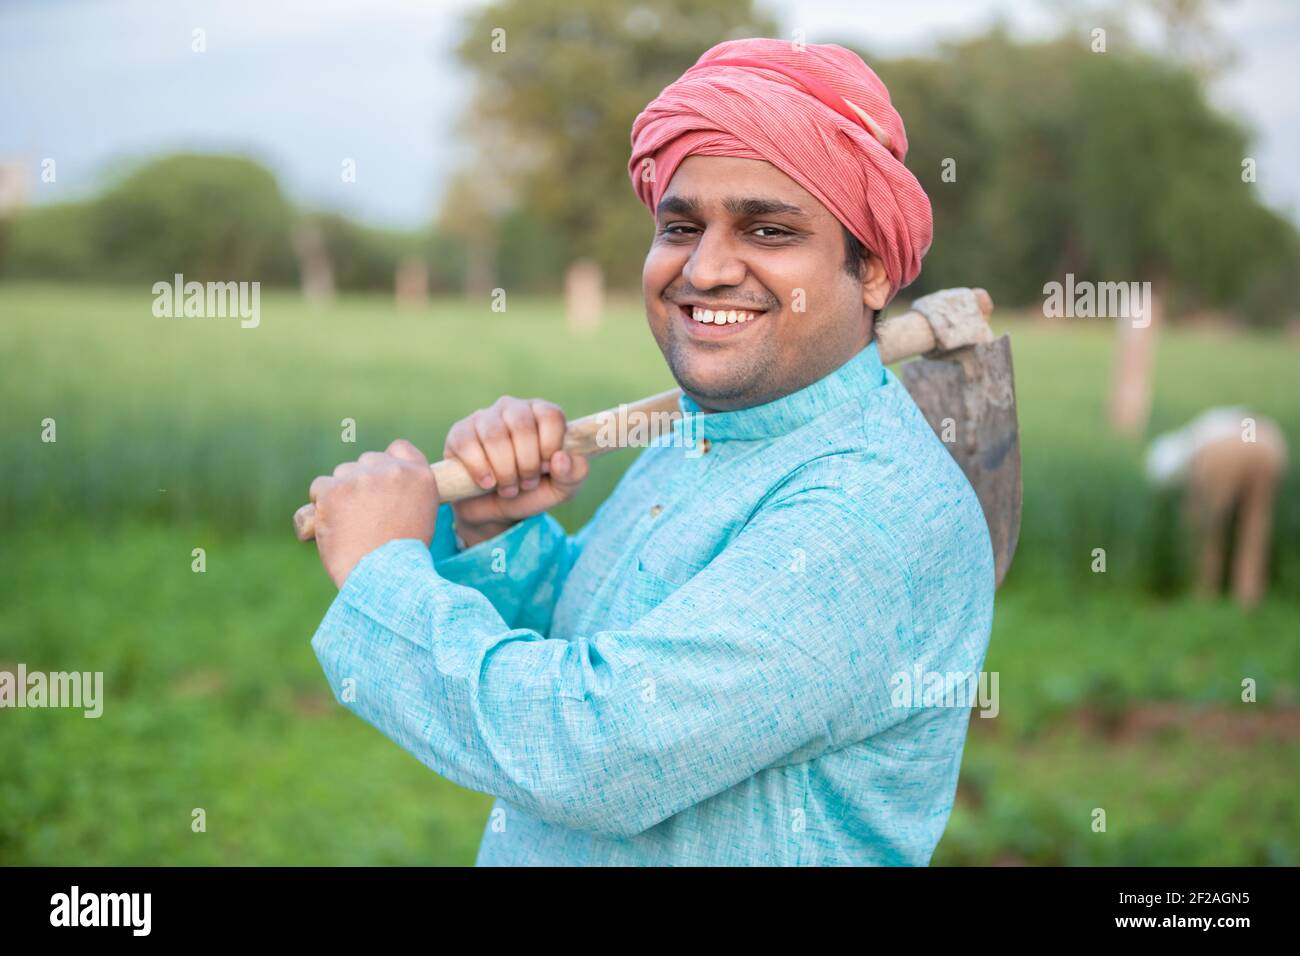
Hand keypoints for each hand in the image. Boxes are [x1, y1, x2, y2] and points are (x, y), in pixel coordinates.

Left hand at [309, 439, 438, 586]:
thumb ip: (406, 494)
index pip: (399, 448)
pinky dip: (320, 507)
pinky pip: (319, 488)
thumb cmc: (402, 559)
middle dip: (362, 482)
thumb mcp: (422, 519)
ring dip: (340, 494)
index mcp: (420, 476)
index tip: (381, 483)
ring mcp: (361, 478)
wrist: (383, 578)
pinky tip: (332, 527)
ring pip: (341, 474)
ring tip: (349, 526)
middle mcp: (392, 471)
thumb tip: (384, 490)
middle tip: (363, 514)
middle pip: (367, 462)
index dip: (387, 465)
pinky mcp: (333, 490)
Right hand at [443, 396, 589, 546]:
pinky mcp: (459, 433)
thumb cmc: (532, 491)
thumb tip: (561, 458)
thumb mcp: (562, 489)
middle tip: (526, 483)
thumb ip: (573, 474)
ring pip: (495, 436)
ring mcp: (484, 418)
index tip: (546, 468)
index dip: (550, 447)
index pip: (551, 416)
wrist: (495, 511)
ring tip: (508, 488)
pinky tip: (487, 483)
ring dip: (505, 471)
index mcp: (542, 414)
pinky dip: (481, 470)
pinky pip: (468, 445)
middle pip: (522, 426)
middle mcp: (513, 409)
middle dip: (527, 464)